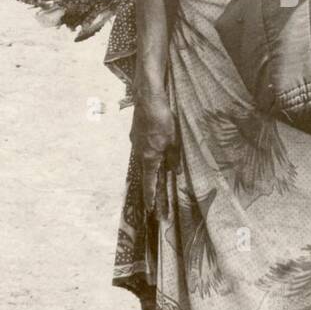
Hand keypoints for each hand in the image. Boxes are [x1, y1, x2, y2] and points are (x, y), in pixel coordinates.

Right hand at [130, 89, 178, 213]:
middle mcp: (139, 153)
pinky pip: (141, 148)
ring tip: (155, 171)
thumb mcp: (173, 142)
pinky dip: (147, 153)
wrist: (148, 101)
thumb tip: (176, 171)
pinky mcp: (135, 134)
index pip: (149, 182)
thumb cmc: (163, 121)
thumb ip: (173, 158)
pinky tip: (154, 146)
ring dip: (149, 167)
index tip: (150, 208)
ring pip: (143, 159)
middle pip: (145, 173)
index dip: (150, 196)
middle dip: (149, 185)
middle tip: (153, 197)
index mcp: (149, 158)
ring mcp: (135, 143)